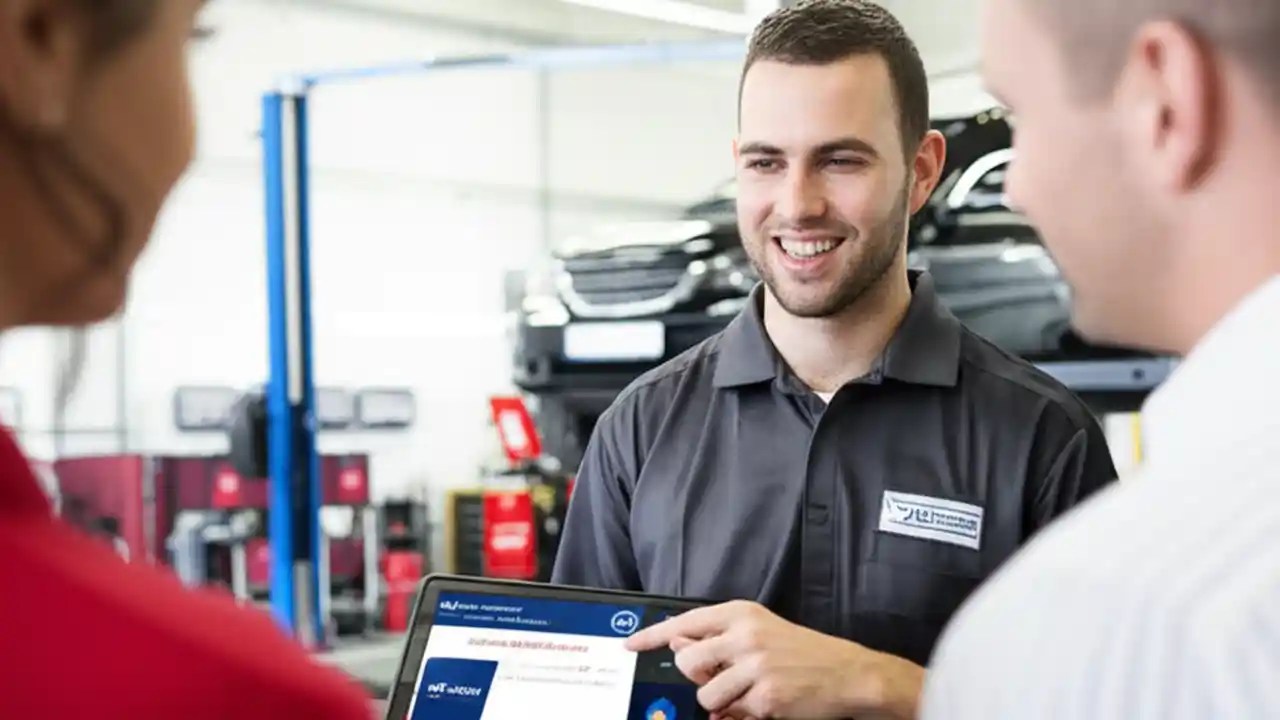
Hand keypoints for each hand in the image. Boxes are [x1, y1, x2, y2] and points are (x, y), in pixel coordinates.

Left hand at [624, 600, 923, 719]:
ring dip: (721, 701)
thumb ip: (719, 637)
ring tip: (749, 693)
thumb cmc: (802, 652)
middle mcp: (746, 635)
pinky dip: (743, 714)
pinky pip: (731, 714)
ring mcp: (756, 666)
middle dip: (697, 677)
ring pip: (705, 694)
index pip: (685, 622)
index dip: (652, 636)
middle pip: (688, 661)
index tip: (630, 645)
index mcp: (741, 613)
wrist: (848, 673)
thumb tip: (678, 646)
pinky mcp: (766, 697)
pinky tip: (765, 704)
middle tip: (720, 679)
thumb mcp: (760, 631)